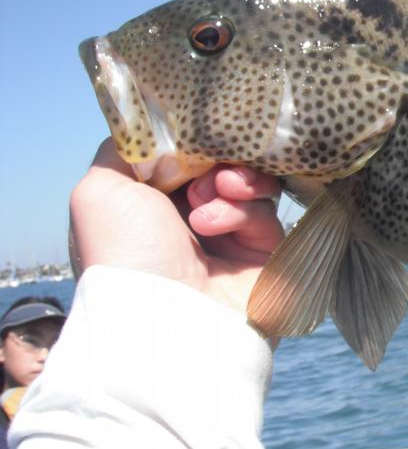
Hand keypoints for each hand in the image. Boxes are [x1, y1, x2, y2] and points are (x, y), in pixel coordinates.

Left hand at [69, 139, 284, 317]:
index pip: (186, 156)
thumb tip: (162, 132)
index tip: (191, 134)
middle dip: (216, 158)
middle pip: (223, 165)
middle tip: (204, 169)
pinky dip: (242, 210)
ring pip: (251, 185)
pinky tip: (214, 224)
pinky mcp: (265, 255)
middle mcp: (191, 220)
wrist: (164, 316)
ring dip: (233, 181)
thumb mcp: (100, 187)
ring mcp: (230, 239)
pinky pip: (266, 213)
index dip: (192, 141)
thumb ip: (127, 149)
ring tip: (213, 194)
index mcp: (152, 205)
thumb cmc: (124, 251)